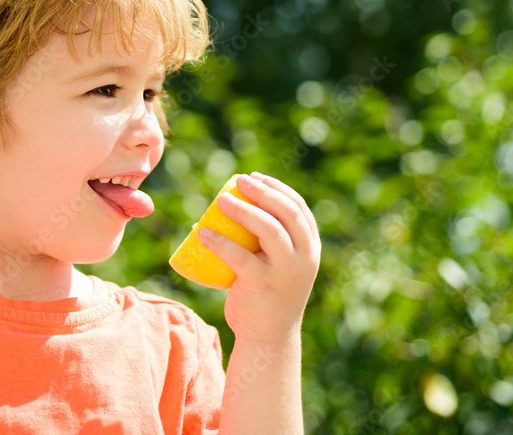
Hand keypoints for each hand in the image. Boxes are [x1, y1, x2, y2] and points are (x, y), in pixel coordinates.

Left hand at [197, 173, 320, 344]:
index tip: (254, 177)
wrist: (269, 336)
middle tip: (238, 181)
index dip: (277, 188)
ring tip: (221, 200)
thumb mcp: (279, 262)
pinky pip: (240, 257)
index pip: (299, 208)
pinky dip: (220, 242)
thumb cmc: (268, 292)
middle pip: (287, 213)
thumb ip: (270, 239)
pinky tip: (202, 233)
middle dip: (263, 192)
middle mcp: (304, 257)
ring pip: (270, 230)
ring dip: (244, 210)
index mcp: (310, 247)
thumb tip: (234, 203)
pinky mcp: (263, 285)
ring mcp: (285, 272)